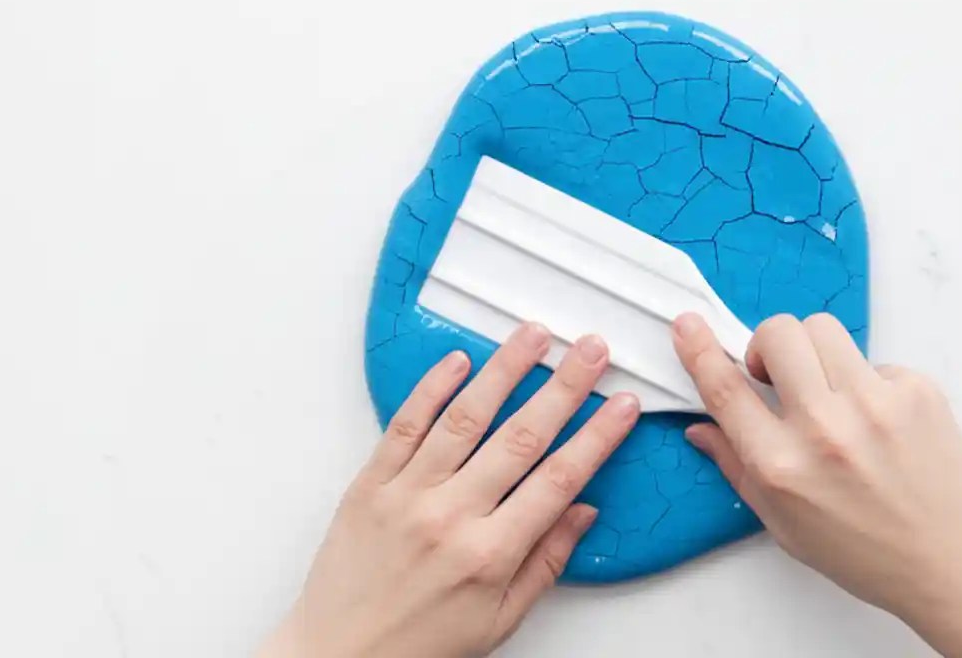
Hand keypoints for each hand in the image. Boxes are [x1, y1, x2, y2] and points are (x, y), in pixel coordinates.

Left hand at [259, 323, 638, 657]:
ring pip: (465, 418)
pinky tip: (459, 360)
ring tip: (533, 335)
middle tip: (590, 350)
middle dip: (564, 386)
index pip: (559, 479)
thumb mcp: (500, 619)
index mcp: (489, 554)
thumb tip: (584, 512)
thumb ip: (546, 562)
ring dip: (504, 370)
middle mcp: (450, 516)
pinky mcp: (369, 484)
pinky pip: (405, 425)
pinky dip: (432, 388)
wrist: (338, 657)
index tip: (623, 405)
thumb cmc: (420, 646)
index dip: (598, 437)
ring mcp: (406, 495)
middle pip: (521, 436)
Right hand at [673, 312, 961, 657]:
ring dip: (813, 352)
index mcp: (781, 466)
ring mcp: (875, 404)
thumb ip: (738, 468)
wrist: (953, 561)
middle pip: (777, 334)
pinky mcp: (917, 390)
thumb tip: (702, 429)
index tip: (689, 326)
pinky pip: (872, 358)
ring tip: (829, 390)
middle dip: (768, 345)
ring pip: (822, 329)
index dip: (700, 350)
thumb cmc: (867, 552)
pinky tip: (878, 420)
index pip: (725, 390)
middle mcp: (825, 429)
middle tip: (777, 374)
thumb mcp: (783, 524)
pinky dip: (865, 380)